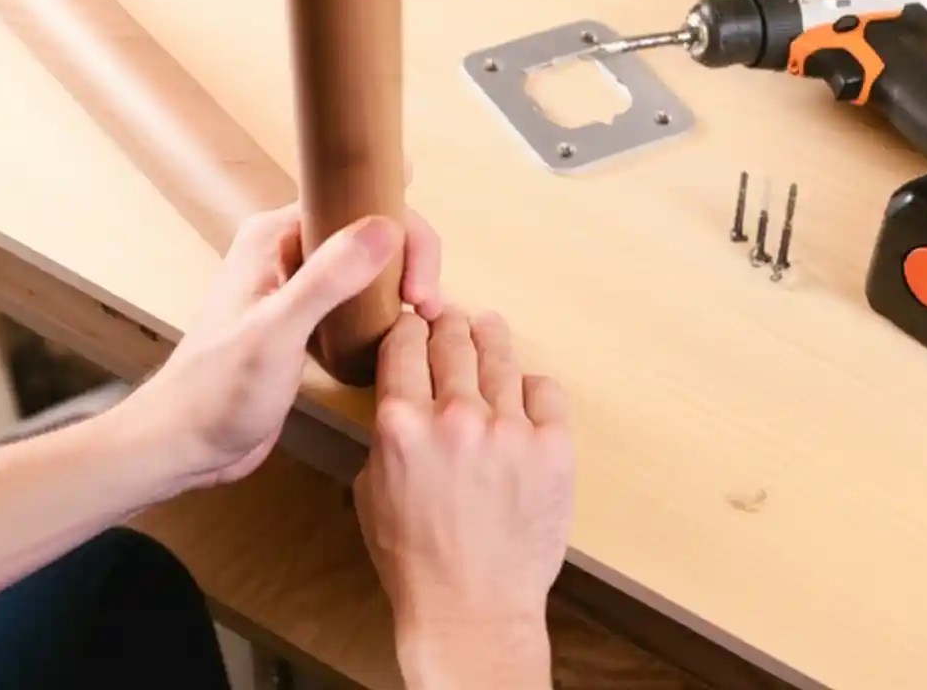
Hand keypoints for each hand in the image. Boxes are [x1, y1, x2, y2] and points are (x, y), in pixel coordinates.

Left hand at [107, 205, 441, 490]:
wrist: (186, 444)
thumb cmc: (216, 392)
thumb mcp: (278, 333)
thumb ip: (329, 278)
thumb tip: (387, 227)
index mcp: (273, 236)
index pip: (356, 201)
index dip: (402, 229)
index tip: (421, 280)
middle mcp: (286, 251)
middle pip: (369, 231)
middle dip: (410, 262)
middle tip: (427, 307)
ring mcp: (296, 287)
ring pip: (368, 267)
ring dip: (401, 288)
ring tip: (424, 322)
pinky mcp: (306, 322)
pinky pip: (358, 301)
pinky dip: (384, 314)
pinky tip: (401, 340)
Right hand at [355, 309, 573, 688]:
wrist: (471, 608)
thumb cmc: (415, 559)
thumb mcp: (373, 487)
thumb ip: (389, 433)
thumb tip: (406, 394)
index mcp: (401, 424)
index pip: (405, 344)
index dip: (409, 327)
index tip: (414, 323)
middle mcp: (455, 417)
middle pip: (453, 338)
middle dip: (448, 323)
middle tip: (450, 318)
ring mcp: (509, 430)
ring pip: (500, 355)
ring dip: (489, 338)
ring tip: (487, 330)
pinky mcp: (553, 448)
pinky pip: (545, 390)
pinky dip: (531, 386)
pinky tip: (522, 391)